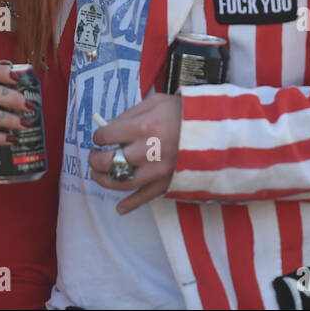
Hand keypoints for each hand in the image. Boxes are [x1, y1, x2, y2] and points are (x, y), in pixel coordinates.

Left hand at [88, 93, 181, 214]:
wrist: (215, 127)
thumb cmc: (183, 111)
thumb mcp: (155, 102)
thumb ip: (130, 114)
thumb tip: (109, 128)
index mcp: (144, 127)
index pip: (107, 136)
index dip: (99, 136)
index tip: (101, 137)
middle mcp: (149, 151)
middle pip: (109, 161)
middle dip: (95, 159)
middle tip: (95, 155)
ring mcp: (158, 170)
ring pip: (122, 182)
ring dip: (105, 181)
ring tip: (98, 175)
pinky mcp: (168, 183)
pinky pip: (145, 198)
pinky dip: (130, 205)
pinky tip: (119, 208)